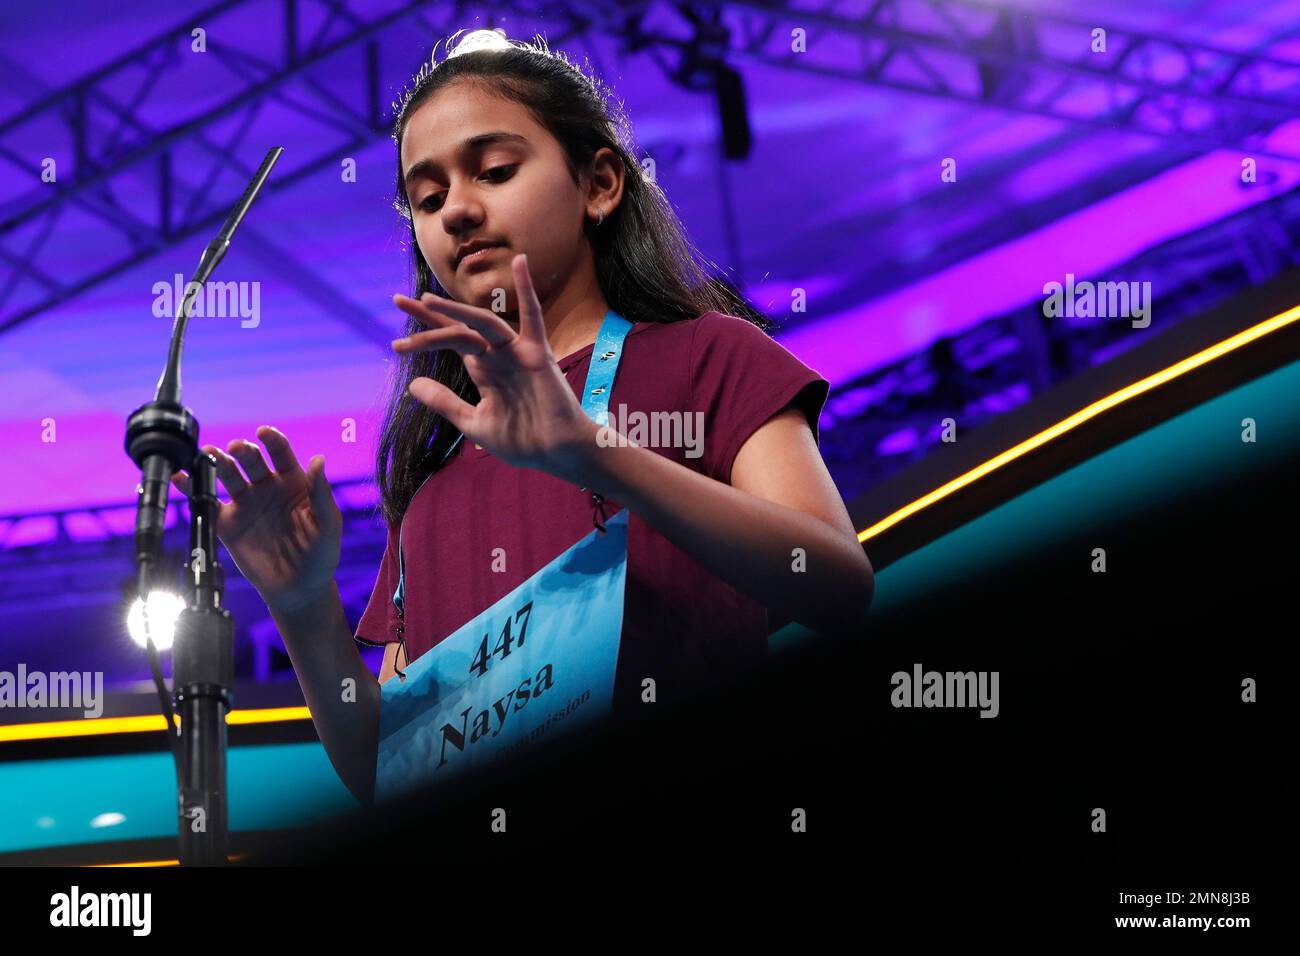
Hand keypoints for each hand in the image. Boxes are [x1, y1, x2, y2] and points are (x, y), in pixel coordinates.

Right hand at [170, 426, 342, 615]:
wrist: (299, 588)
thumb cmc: (320, 554)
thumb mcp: (328, 523)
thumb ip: (321, 493)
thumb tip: (318, 459)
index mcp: (294, 482)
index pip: (281, 454)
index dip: (273, 441)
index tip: (264, 432)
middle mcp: (268, 487)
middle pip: (252, 461)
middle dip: (243, 451)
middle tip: (235, 448)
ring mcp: (246, 503)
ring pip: (228, 476)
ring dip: (218, 462)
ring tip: (209, 454)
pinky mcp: (227, 524)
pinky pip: (206, 502)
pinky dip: (190, 488)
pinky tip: (180, 476)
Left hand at [390, 253, 597, 480]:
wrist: (556, 454)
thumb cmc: (523, 442)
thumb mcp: (474, 423)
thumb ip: (445, 402)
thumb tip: (413, 384)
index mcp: (484, 370)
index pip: (450, 341)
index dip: (424, 333)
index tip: (396, 334)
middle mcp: (497, 356)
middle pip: (459, 328)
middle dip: (429, 317)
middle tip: (396, 302)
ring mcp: (516, 352)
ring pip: (482, 323)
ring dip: (455, 311)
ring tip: (426, 301)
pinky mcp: (536, 353)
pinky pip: (533, 316)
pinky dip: (527, 289)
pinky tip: (521, 262)